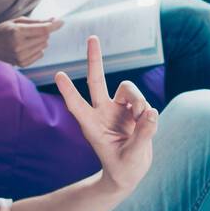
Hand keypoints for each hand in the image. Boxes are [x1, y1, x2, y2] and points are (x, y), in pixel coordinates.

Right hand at [0, 17, 62, 66]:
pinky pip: (40, 54)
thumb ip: (37, 22)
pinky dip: (37, 49)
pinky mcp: (22, 63)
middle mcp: (19, 46)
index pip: (42, 30)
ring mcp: (20, 56)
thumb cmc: (4, 30)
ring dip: (40, 41)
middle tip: (32, 30)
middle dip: (43, 32)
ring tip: (27, 39)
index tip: (61, 22)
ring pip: (43, 46)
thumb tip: (54, 20)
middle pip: (44, 38)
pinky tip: (27, 47)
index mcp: (17, 32)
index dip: (53, 26)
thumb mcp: (18, 21)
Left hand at [54, 36, 157, 193]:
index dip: (69, 91)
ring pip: (129, 89)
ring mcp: (116, 110)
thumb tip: (151, 111)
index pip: (78, 106)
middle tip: (92, 37)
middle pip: (96, 80)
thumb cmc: (124, 169)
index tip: (58, 75)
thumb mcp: (133, 156)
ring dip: (139, 101)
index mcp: (92, 126)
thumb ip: (143, 134)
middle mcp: (102, 113)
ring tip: (144, 120)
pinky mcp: (131, 110)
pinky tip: (147, 125)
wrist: (129, 173)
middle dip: (94, 59)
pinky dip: (147, 111)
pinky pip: (142, 100)